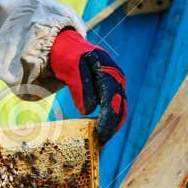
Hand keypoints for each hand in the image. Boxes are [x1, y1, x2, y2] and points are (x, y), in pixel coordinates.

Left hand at [49, 28, 126, 146]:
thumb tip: (88, 110)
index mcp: (108, 70)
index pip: (112, 98)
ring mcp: (115, 83)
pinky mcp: (110, 89)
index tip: (100, 133)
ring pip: (120, 108)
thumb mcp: (71, 67)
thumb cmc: (68, 55)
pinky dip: (109, 120)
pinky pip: (113, 107)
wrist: (66, 45)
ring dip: (112, 125)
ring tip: (101, 140)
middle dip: (112, 126)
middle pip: (120, 105)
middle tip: (101, 142)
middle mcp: (116, 77)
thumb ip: (80, 86)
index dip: (108, 118)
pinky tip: (100, 131)